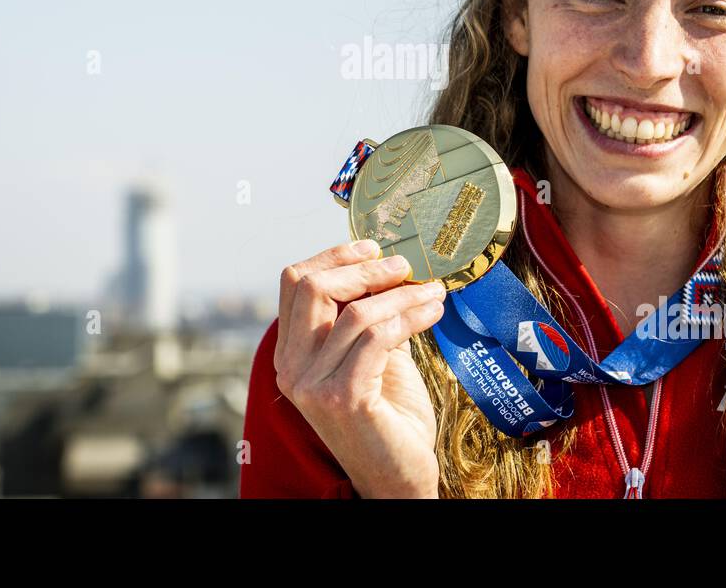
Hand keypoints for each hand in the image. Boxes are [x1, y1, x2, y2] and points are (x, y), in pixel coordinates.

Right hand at [274, 239, 447, 497]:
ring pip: (354, 311)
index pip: (295, 282)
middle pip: (311, 287)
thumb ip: (366, 316)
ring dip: (402, 293)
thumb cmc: (390, 416)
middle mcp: (291, 367)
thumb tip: (388, 266)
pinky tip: (433, 312)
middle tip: (405, 266)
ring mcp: (312, 384)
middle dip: (363, 267)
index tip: (374, 248)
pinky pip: (377, 337)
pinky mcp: (343, 398)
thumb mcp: (371, 355)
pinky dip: (410, 316)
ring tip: (434, 292)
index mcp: (291, 352)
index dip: (335, 256)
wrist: (399, 478)